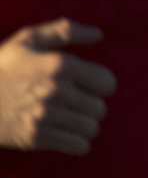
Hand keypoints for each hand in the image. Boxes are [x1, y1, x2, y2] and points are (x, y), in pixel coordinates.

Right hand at [0, 20, 115, 154]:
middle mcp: (57, 91)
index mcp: (60, 65)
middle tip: (78, 104)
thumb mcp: (29, 39)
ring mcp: (46, 116)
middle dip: (92, 105)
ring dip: (85, 125)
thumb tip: (99, 35)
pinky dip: (78, 143)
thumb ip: (66, 31)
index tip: (89, 85)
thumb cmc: (1, 66)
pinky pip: (78, 146)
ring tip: (73, 120)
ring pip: (91, 127)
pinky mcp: (36, 138)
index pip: (107, 82)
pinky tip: (69, 135)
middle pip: (100, 107)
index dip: (101, 84)